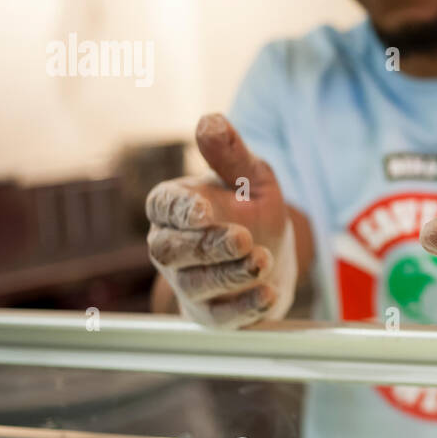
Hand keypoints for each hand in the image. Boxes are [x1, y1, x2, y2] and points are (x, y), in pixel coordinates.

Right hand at [145, 114, 296, 328]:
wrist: (274, 252)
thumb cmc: (252, 207)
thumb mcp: (251, 176)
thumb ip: (231, 154)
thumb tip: (210, 120)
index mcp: (174, 208)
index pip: (162, 208)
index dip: (179, 211)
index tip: (202, 210)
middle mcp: (172, 248)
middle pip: (172, 251)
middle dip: (206, 246)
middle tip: (243, 238)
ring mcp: (189, 284)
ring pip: (196, 284)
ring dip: (229, 274)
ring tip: (262, 260)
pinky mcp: (213, 315)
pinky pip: (222, 317)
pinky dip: (244, 308)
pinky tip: (266, 295)